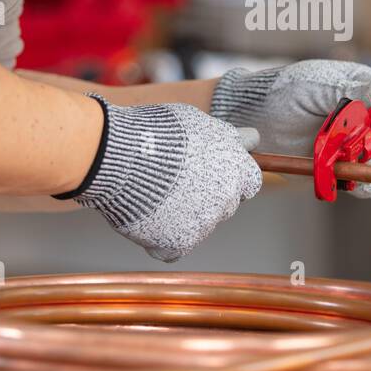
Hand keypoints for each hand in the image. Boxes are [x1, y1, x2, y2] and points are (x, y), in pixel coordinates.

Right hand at [60, 97, 262, 261]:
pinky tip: (146, 218)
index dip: (230, 177)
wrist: (121, 155)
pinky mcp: (178, 243)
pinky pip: (173, 248)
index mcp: (236, 168)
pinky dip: (161, 238)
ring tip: (153, 195)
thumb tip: (250, 138)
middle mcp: (227, 198)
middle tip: (174, 182)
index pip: (249, 182)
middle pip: (224, 205)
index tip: (210, 172)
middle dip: (205, 197)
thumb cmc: (157, 132)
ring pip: (198, 226)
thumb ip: (227, 136)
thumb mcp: (199, 122)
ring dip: (181, 216)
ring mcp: (204, 224)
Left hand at [209, 60, 370, 197]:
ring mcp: (357, 144)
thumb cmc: (282, 92)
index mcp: (364, 87)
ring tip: (342, 159)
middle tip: (358, 144)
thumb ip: (348, 91)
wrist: (252, 121)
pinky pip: (366, 182)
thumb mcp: (314, 85)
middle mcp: (367, 116)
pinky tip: (346, 179)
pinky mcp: (344, 168)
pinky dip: (361, 184)